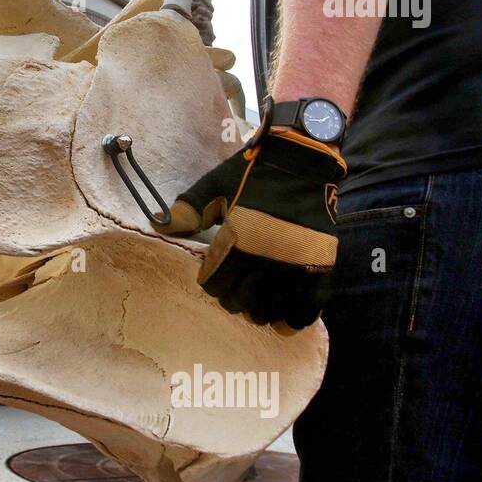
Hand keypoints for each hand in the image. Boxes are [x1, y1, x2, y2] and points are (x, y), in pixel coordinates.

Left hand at [162, 129, 346, 328]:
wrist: (303, 158)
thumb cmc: (254, 172)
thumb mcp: (214, 185)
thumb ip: (189, 208)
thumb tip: (160, 226)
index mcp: (240, 239)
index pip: (217, 283)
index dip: (211, 285)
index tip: (213, 278)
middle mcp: (268, 257)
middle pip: (243, 301)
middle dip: (233, 301)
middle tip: (232, 294)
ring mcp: (297, 264)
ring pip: (272, 308)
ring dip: (259, 313)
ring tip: (255, 308)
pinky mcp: (321, 264)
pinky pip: (309, 305)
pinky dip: (294, 320)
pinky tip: (283, 323)